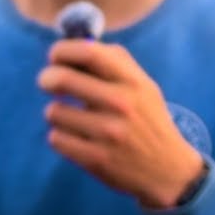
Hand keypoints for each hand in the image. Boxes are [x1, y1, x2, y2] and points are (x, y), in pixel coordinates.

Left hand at [37, 39, 204, 208]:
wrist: (167, 169)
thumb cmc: (148, 121)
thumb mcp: (143, 86)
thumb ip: (115, 62)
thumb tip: (75, 44)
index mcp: (133, 82)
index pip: (89, 53)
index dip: (63, 50)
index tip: (55, 56)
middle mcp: (121, 105)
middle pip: (62, 79)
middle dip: (46, 78)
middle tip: (46, 82)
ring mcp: (108, 134)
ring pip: (54, 111)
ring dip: (56, 112)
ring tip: (71, 117)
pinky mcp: (96, 159)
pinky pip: (56, 139)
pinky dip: (60, 136)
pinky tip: (75, 138)